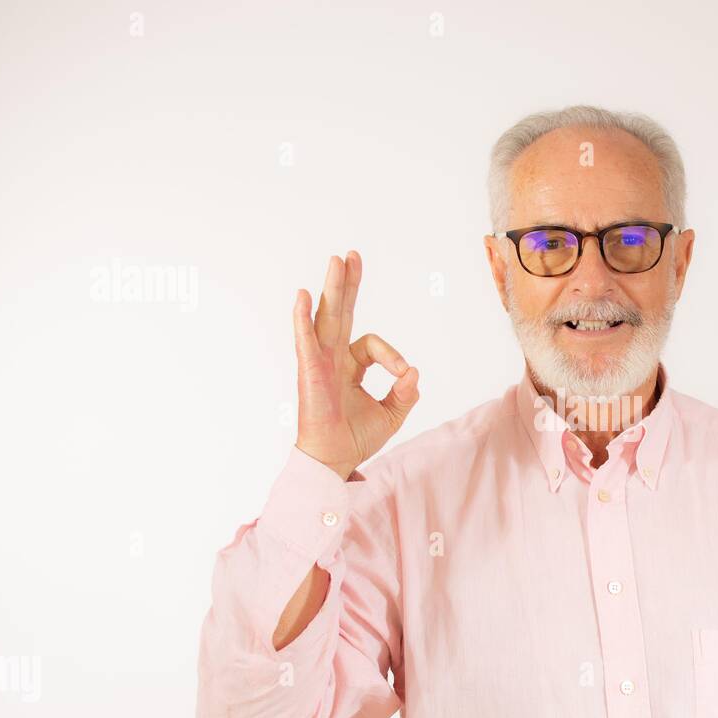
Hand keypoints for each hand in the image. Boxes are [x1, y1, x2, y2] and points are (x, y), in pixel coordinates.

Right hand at [292, 251, 418, 479]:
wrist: (336, 460)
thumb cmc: (355, 438)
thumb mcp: (391, 414)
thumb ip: (405, 393)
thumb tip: (414, 373)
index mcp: (349, 366)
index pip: (371, 344)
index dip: (392, 356)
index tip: (404, 375)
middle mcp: (332, 359)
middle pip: (341, 313)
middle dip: (347, 285)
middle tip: (352, 256)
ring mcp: (319, 362)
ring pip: (326, 318)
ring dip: (332, 289)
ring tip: (337, 261)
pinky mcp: (309, 372)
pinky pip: (306, 340)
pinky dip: (303, 318)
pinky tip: (304, 296)